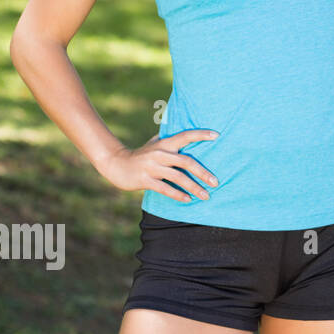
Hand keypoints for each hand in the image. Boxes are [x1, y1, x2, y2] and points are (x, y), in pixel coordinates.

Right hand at [97, 130, 218, 202]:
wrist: (116, 163)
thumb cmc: (141, 154)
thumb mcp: (155, 144)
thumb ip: (170, 140)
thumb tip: (189, 135)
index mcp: (165, 143)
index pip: (185, 136)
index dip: (201, 134)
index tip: (217, 135)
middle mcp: (160, 154)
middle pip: (186, 161)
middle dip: (203, 173)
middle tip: (216, 182)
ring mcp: (152, 167)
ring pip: (178, 177)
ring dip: (194, 187)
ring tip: (206, 195)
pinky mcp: (145, 180)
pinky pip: (165, 188)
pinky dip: (178, 194)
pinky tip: (188, 199)